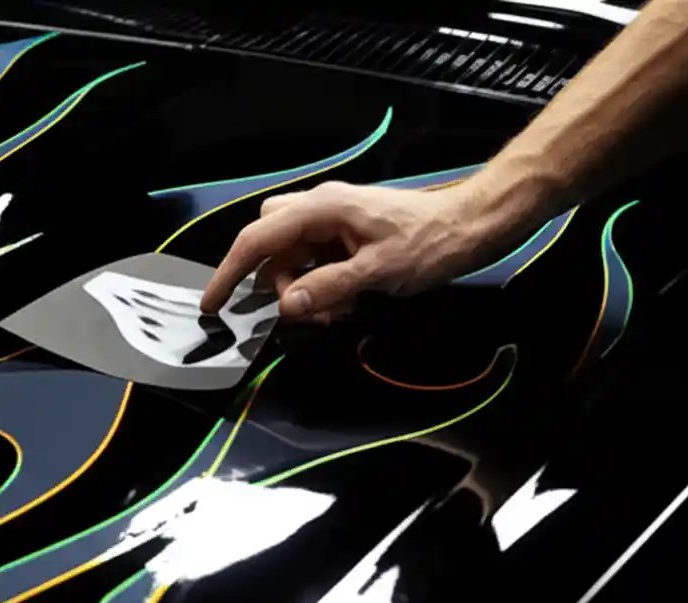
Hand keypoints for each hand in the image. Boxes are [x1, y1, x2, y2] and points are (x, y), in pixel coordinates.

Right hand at [200, 181, 512, 321]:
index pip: (258, 240)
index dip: (229, 273)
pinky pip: (315, 256)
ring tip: (332, 311)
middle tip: (299, 310)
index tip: (212, 306)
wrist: (475, 223)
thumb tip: (285, 305)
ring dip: (299, 284)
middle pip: (268, 239)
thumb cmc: (432, 242)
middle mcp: (321, 207)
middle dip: (272, 278)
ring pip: (291, 251)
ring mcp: (334, 218)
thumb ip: (328, 288)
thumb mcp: (379, 272)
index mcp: (322, 209)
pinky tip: (345, 301)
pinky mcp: (348, 231)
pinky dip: (319, 281)